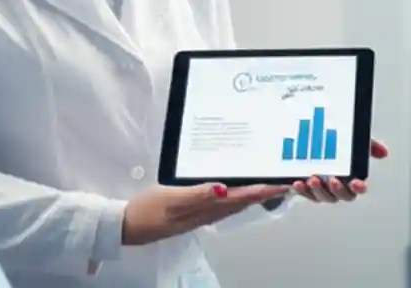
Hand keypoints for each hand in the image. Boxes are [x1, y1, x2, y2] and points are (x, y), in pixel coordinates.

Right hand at [122, 183, 288, 245]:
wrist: (128, 226)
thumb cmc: (147, 210)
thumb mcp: (170, 199)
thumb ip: (196, 195)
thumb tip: (223, 189)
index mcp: (204, 208)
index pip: (240, 198)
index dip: (261, 191)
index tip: (280, 184)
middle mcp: (206, 213)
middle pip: (242, 202)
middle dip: (263, 193)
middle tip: (283, 183)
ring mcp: (199, 215)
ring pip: (233, 205)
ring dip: (252, 196)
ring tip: (269, 187)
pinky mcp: (191, 213)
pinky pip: (222, 206)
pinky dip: (235, 198)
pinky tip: (236, 193)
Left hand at [292, 138, 388, 202]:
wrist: (308, 142)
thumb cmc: (336, 145)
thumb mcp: (353, 141)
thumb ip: (369, 145)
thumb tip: (384, 152)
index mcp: (351, 178)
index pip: (358, 188)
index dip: (359, 188)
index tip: (357, 182)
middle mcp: (338, 187)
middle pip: (341, 196)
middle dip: (338, 190)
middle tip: (333, 180)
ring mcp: (322, 189)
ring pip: (323, 196)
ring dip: (319, 190)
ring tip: (313, 179)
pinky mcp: (306, 189)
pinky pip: (305, 194)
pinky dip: (302, 190)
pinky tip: (298, 183)